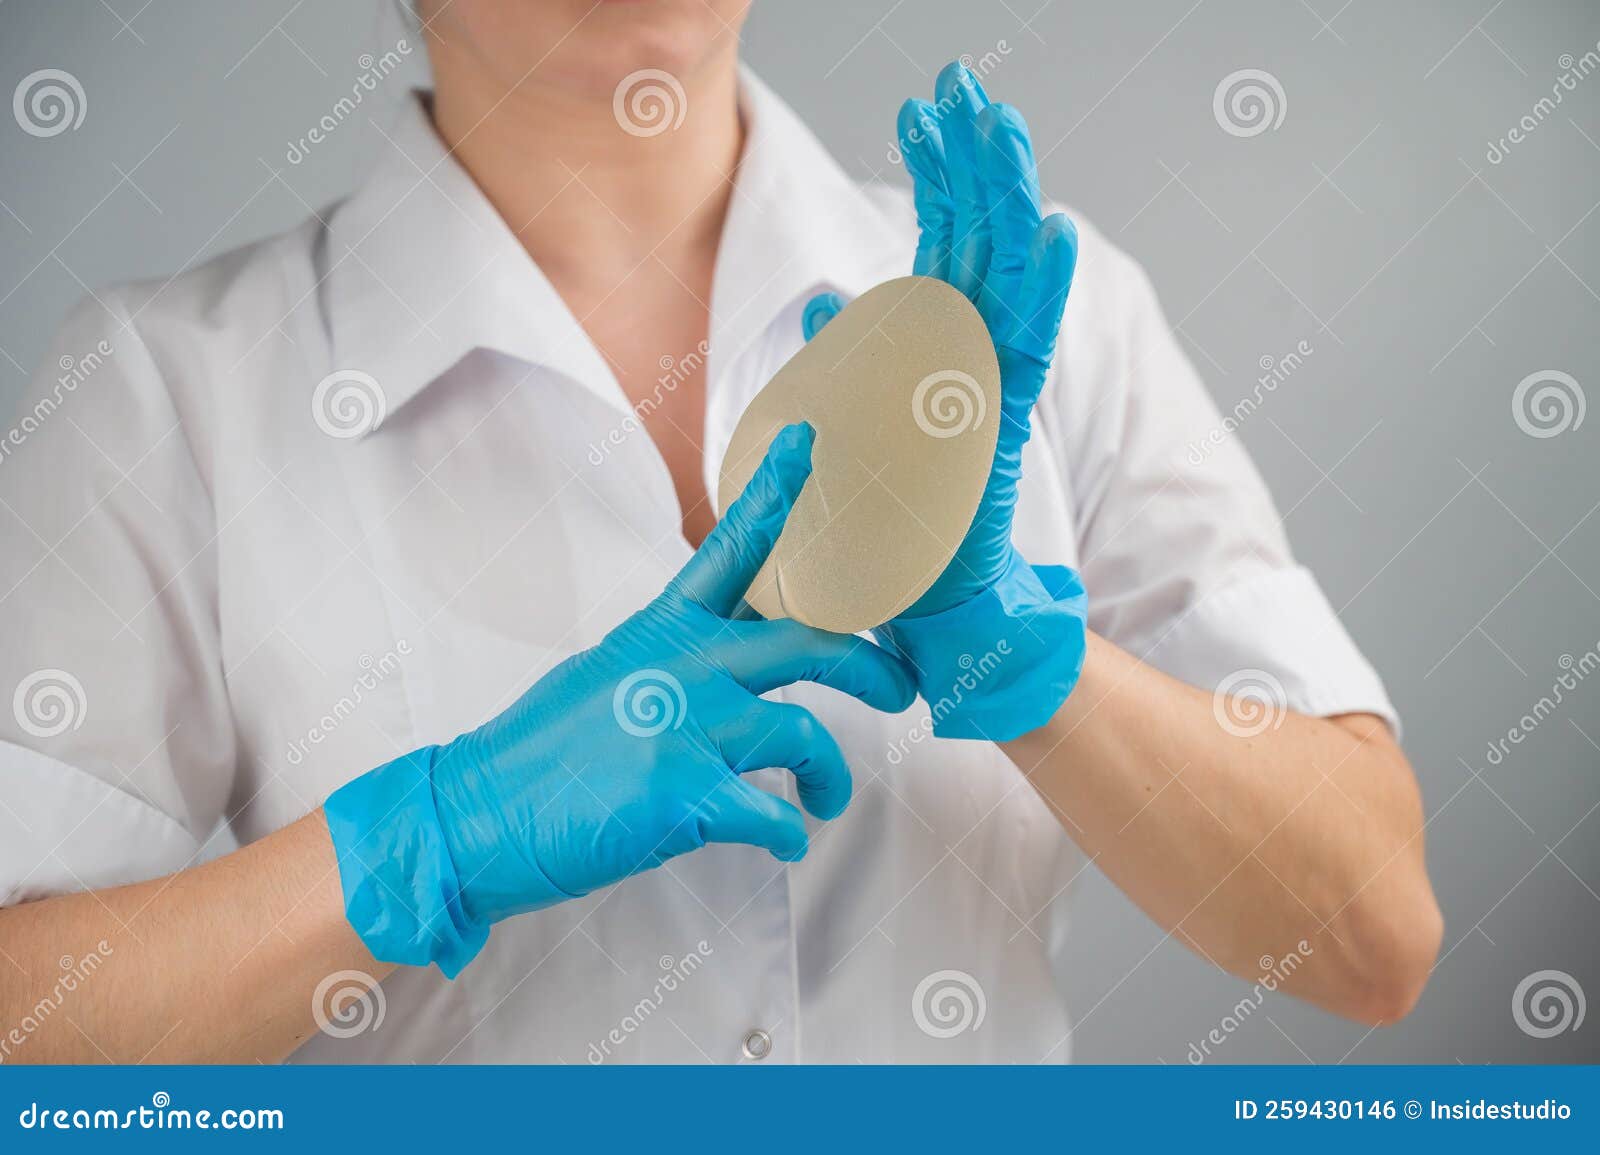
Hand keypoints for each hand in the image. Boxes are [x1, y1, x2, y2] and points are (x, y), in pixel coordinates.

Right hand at [325, 424, 915, 974]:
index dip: (776, 492)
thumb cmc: (538, 752)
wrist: (475, 815)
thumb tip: (722, 666)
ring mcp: (682, 728)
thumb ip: (672, 660)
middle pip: (809, 640)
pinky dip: (791, 833)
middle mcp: (681, 666)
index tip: (809, 444)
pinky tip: (787, 843)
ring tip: (827, 800)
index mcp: (660, 631)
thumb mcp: (606, 675)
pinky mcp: (682, 796)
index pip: (731, 546)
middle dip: (871, 665)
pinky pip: (773, 813)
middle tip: (900, 689)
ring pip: (806, 733)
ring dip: (833, 774)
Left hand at [804, 61, 1086, 741]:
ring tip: (1000, 122)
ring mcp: (988, 397)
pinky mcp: (997, 438)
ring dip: (1002, 201)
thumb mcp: (841, 432)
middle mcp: (967, 365)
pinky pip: (1019, 355)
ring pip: (1003, 281)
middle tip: (961, 82)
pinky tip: (1049, 230)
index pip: (938, 245)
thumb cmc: (888, 533)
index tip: (921, 106)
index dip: (935, 175)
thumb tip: (824, 295)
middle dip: (971, 160)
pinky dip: (1041, 294)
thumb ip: (844, 358)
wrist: (935, 623)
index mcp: (930, 357)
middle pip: (977, 242)